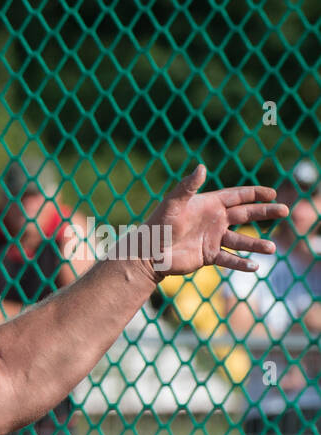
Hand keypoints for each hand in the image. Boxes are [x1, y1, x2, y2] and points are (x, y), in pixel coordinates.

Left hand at [144, 165, 288, 279]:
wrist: (148, 253)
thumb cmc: (158, 225)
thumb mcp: (173, 204)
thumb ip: (187, 187)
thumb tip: (201, 167)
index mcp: (209, 204)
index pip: (237, 196)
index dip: (255, 194)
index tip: (272, 193)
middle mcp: (214, 220)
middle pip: (245, 215)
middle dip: (265, 212)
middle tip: (286, 211)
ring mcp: (212, 238)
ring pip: (240, 240)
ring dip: (256, 244)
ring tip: (272, 248)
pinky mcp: (208, 255)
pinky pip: (228, 259)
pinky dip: (241, 263)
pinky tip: (255, 267)